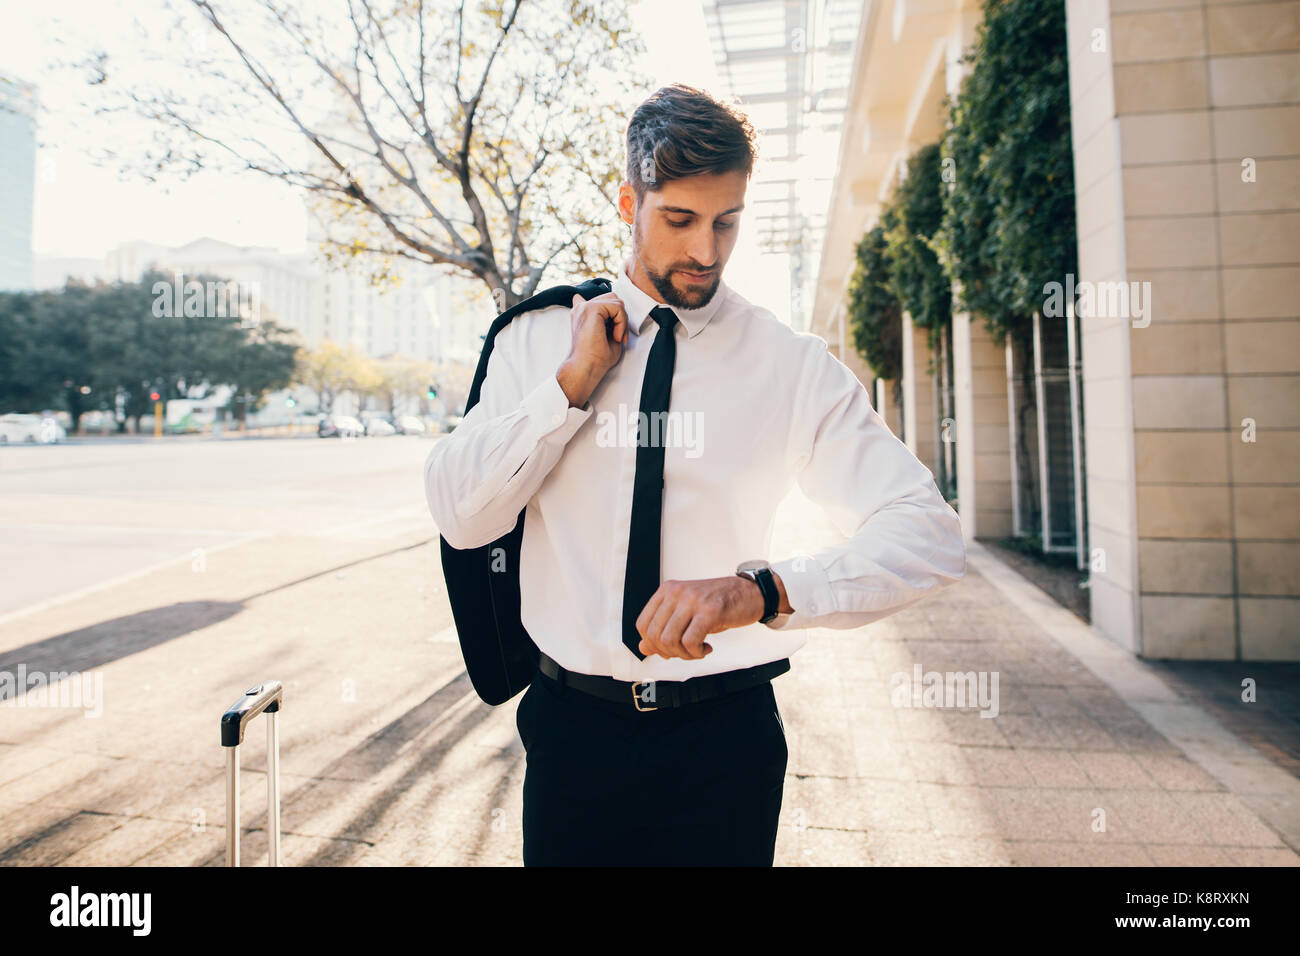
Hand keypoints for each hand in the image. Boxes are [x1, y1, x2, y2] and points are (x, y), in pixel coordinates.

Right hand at [556, 292, 628, 407]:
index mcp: (582, 312)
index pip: (604, 300)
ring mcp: (584, 306)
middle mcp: (581, 307)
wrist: (586, 368)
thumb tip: (617, 309)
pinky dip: (622, 323)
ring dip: (622, 321)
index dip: (616, 315)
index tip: (615, 336)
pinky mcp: (591, 309)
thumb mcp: (608, 334)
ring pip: (616, 302)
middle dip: (621, 316)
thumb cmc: (596, 358)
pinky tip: (615, 336)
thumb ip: (611, 320)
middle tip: (619, 336)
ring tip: (617, 337)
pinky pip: (617, 307)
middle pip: (613, 298)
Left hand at [634, 575, 766, 659]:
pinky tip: (706, 648)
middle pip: (655, 635)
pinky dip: (696, 653)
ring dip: (684, 654)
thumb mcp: (686, 612)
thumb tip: (644, 648)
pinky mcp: (709, 611)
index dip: (652, 644)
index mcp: (668, 590)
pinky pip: (690, 642)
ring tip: (697, 651)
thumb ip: (664, 628)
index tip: (667, 650)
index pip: (643, 623)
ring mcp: (693, 601)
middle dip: (668, 652)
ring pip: (670, 640)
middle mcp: (677, 593)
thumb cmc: (719, 602)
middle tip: (685, 652)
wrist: (750, 593)